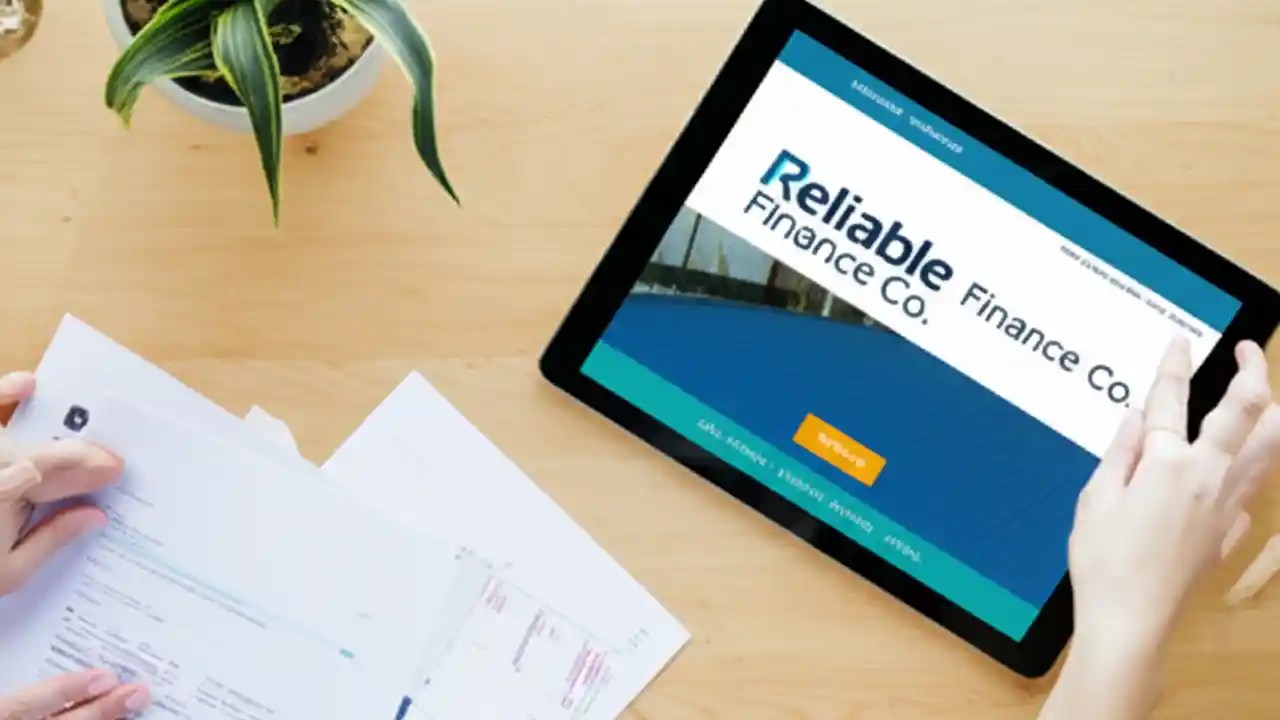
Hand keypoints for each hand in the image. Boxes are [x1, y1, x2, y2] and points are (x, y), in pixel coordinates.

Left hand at [0, 371, 150, 717]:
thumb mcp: (8, 573)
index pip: (55, 471)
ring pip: (20, 435)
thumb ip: (52, 540)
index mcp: (5, 493)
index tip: (116, 468)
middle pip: (44, 452)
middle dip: (81, 455)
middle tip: (110, 462)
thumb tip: (94, 516)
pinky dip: (4, 396)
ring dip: (53, 431)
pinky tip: (27, 384)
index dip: (90, 467)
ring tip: (82, 427)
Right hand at [1041, 338, 1279, 719]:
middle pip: (1249, 409)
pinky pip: (1255, 488)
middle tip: (1246, 351)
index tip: (1180, 342)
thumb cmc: (1106, 565)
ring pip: (1271, 447)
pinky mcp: (1231, 532)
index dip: (1175, 364)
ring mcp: (1227, 505)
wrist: (1132, 621)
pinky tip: (1241, 465)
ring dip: (1271, 414)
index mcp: (1168, 465)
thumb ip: (1120, 452)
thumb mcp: (1096, 498)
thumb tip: (1135, 419)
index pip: (1173, 398)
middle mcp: (1209, 478)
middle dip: (1253, 371)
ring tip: (1263, 397)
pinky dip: (1255, 466)